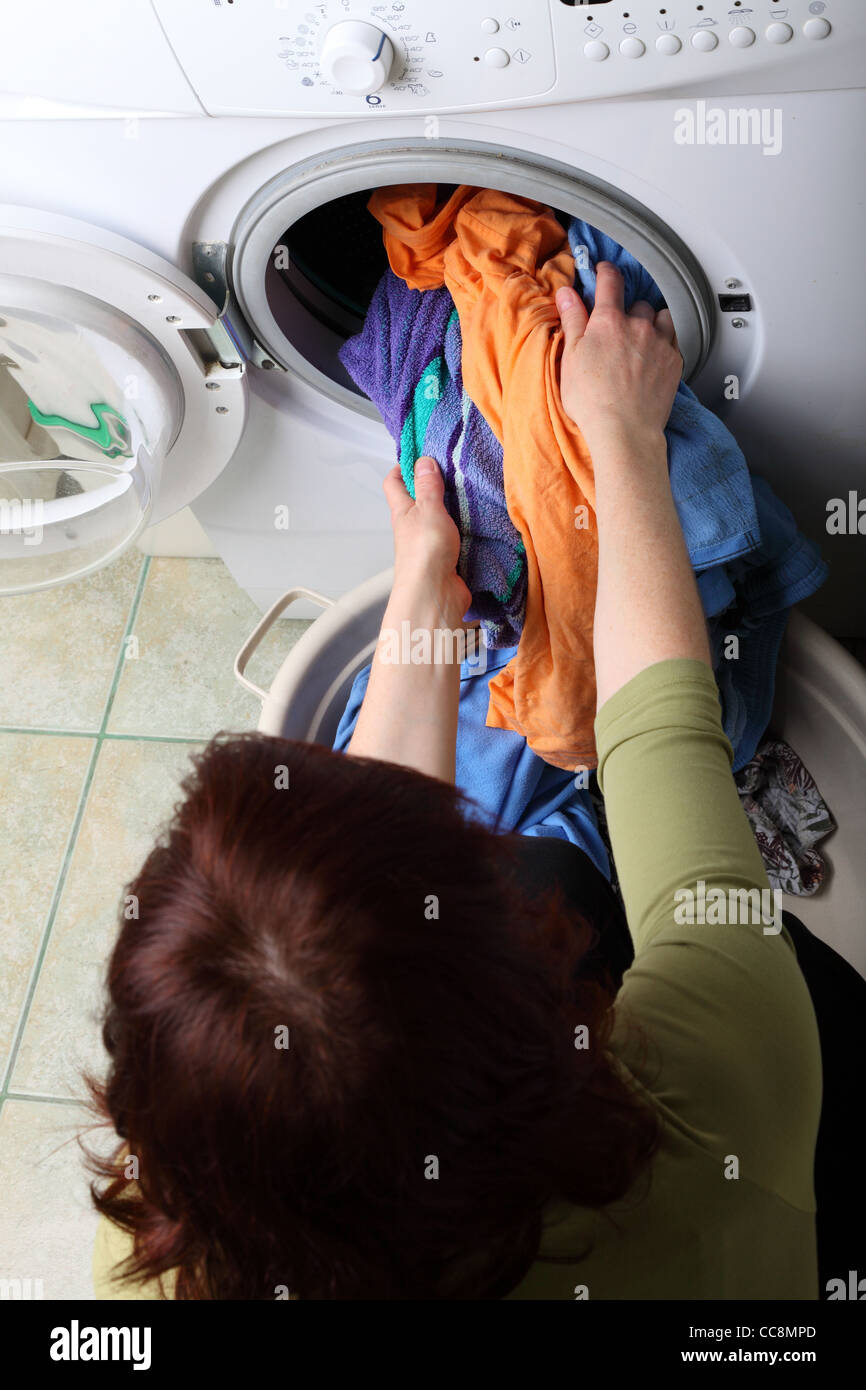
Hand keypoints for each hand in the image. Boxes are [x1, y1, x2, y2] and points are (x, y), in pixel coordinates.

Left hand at [383, 457, 471, 628]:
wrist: (436, 594)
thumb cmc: (425, 550)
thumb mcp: (428, 509)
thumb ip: (428, 486)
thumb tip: (423, 461)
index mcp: (403, 511)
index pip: (394, 483)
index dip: (403, 467)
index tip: (419, 455)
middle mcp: (414, 527)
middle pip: (419, 501)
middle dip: (434, 486)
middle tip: (456, 470)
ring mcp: (431, 543)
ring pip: (441, 519)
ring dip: (455, 508)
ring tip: (474, 492)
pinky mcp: (449, 558)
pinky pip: (458, 537)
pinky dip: (468, 529)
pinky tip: (482, 520)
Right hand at [555, 263, 682, 452]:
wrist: (624, 431)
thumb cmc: (592, 400)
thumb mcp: (571, 358)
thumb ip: (572, 320)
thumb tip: (567, 293)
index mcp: (609, 321)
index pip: (610, 282)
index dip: (606, 272)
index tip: (604, 271)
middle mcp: (638, 325)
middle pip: (638, 304)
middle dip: (629, 312)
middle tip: (619, 329)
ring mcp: (660, 342)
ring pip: (661, 317)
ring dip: (652, 322)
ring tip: (642, 339)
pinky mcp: (675, 361)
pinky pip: (674, 339)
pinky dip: (665, 341)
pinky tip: (654, 355)